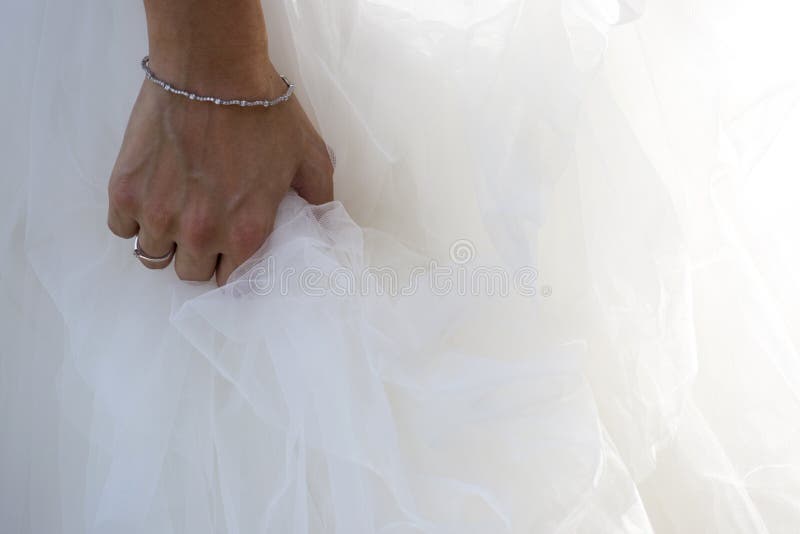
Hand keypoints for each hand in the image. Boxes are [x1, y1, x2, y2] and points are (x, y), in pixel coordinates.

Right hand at [107, 2, 332, 284]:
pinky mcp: (125, 191)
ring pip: (151, 255)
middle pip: (188, 272)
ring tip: (173, 214)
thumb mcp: (310, 156)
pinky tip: (148, 201)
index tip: (227, 249)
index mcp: (244, 233)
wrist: (213, 71)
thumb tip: (324, 220)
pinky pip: (121, 228)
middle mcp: (199, 234)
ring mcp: (157, 214)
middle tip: (201, 229)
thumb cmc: (264, 111)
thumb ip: (319, 197)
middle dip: (197, 256)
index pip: (229, 281)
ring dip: (163, 240)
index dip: (229, 266)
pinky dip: (133, 219)